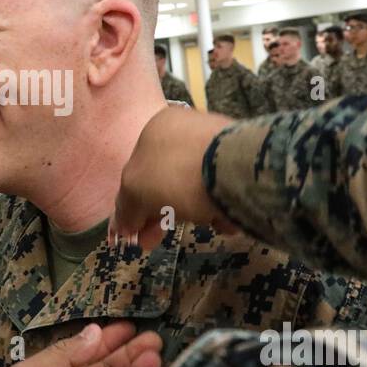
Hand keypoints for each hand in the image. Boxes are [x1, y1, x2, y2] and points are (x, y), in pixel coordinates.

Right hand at [108, 105, 236, 250]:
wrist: (234, 168)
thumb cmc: (176, 174)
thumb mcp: (136, 191)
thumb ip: (126, 207)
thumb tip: (123, 225)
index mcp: (155, 127)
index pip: (138, 169)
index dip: (134, 203)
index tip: (138, 232)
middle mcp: (185, 128)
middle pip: (167, 179)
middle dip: (162, 212)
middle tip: (157, 239)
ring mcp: (216, 141)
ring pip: (196, 186)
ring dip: (195, 211)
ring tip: (206, 221)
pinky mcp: (243, 158)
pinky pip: (223, 188)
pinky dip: (221, 205)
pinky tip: (225, 216)